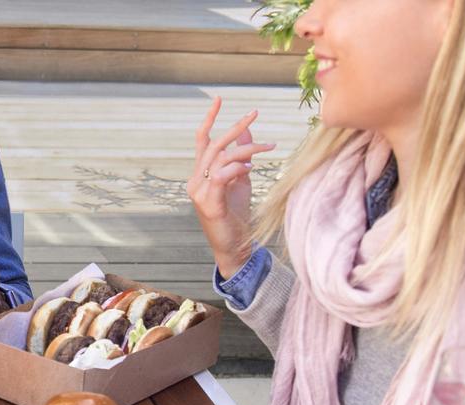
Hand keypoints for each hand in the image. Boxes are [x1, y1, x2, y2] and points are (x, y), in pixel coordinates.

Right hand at [188, 96, 275, 278]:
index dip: (210, 119)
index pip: (202, 141)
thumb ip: (241, 157)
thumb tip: (247, 133)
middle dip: (235, 128)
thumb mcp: (241, 180)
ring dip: (246, 150)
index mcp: (200, 174)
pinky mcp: (209, 204)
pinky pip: (222, 177)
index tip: (219, 98)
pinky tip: (251, 168)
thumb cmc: (236, 215)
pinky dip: (237, 169)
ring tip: (268, 147)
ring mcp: (199, 193)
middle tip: (254, 113)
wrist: (234, 246)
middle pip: (214, 146)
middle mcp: (195, 181)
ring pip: (220, 159)